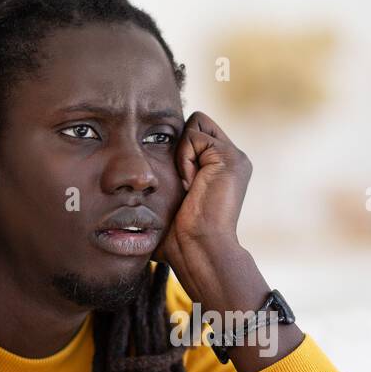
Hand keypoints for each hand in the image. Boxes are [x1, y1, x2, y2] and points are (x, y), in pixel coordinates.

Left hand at [153, 110, 252, 274]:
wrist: (200, 249)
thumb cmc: (182, 238)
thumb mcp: (174, 202)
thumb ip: (170, 180)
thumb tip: (136, 180)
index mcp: (223, 169)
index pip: (195, 134)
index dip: (179, 150)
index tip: (181, 185)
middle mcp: (233, 159)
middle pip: (196, 122)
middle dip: (182, 147)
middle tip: (185, 184)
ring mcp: (234, 156)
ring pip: (194, 124)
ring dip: (183, 154)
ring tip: (190, 186)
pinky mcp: (229, 156)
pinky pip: (193, 135)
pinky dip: (185, 159)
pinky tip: (192, 184)